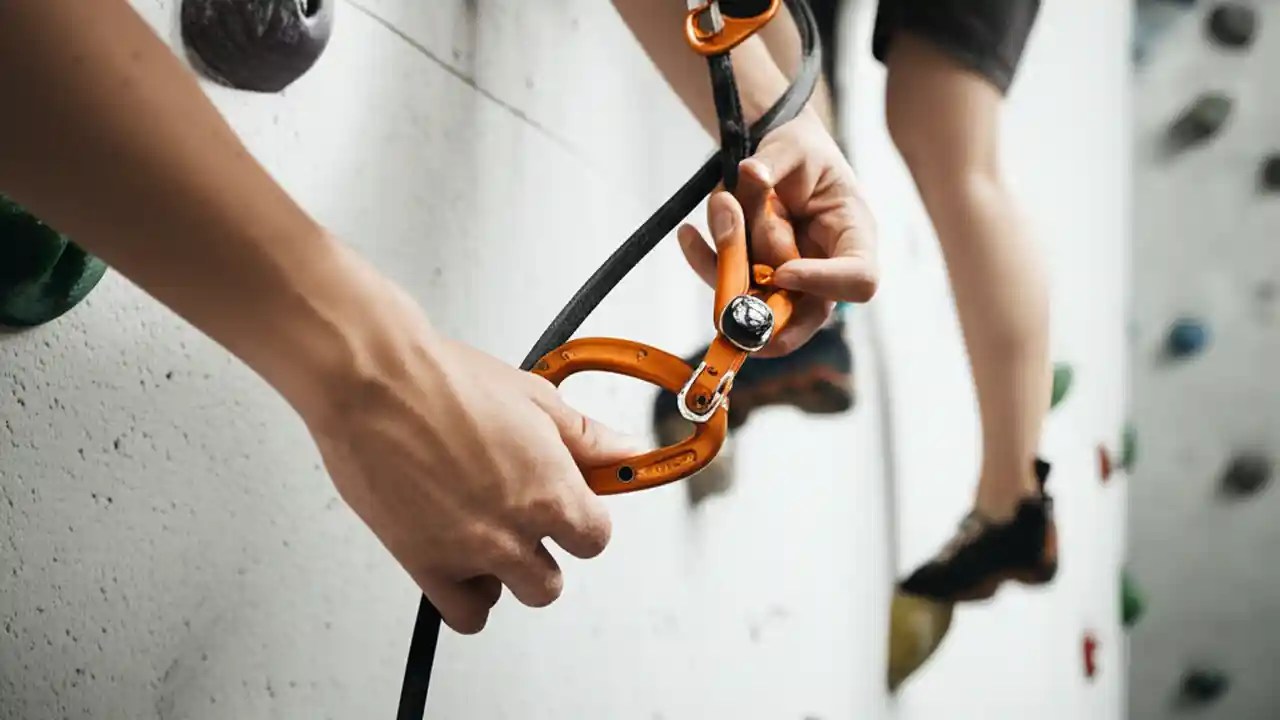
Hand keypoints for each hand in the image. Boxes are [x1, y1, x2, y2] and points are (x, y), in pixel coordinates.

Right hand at [303, 283, 639, 633]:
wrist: (374, 381)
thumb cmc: (444, 381)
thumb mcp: (534, 398)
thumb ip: (585, 438)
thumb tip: (624, 452)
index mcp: (550, 491)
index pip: (594, 539)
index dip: (580, 521)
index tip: (566, 507)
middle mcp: (513, 530)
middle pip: (552, 581)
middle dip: (543, 553)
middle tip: (520, 518)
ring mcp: (469, 553)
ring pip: (513, 595)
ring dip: (505, 573)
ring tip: (483, 530)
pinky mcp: (424, 564)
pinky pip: (465, 614)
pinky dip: (467, 596)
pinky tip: (459, 560)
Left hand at [677, 110, 877, 356]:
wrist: (775, 153)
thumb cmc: (798, 150)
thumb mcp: (792, 145)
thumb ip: (773, 162)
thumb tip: (753, 174)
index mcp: (853, 234)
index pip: (859, 279)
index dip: (822, 284)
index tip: (782, 272)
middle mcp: (827, 267)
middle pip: (806, 312)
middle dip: (761, 298)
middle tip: (729, 271)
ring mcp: (791, 280)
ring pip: (758, 298)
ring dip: (731, 252)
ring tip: (724, 201)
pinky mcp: (756, 280)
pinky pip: (728, 287)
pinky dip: (705, 262)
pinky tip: (688, 235)